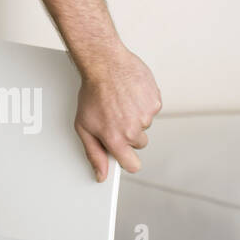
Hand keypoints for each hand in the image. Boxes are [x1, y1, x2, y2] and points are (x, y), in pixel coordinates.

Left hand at [74, 45, 161, 181]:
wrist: (104, 64)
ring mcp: (146, 115)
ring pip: (145, 125)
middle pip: (139, 144)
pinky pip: (152, 109)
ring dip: (135, 116)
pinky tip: (130, 94)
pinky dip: (143, 103)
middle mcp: (133, 130)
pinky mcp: (155, 101)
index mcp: (116, 139)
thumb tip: (101, 175)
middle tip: (115, 117)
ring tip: (120, 102)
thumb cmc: (92, 94)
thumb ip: (94, 153)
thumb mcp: (83, 126)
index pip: (132, 165)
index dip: (127, 159)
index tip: (123, 152)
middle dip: (128, 134)